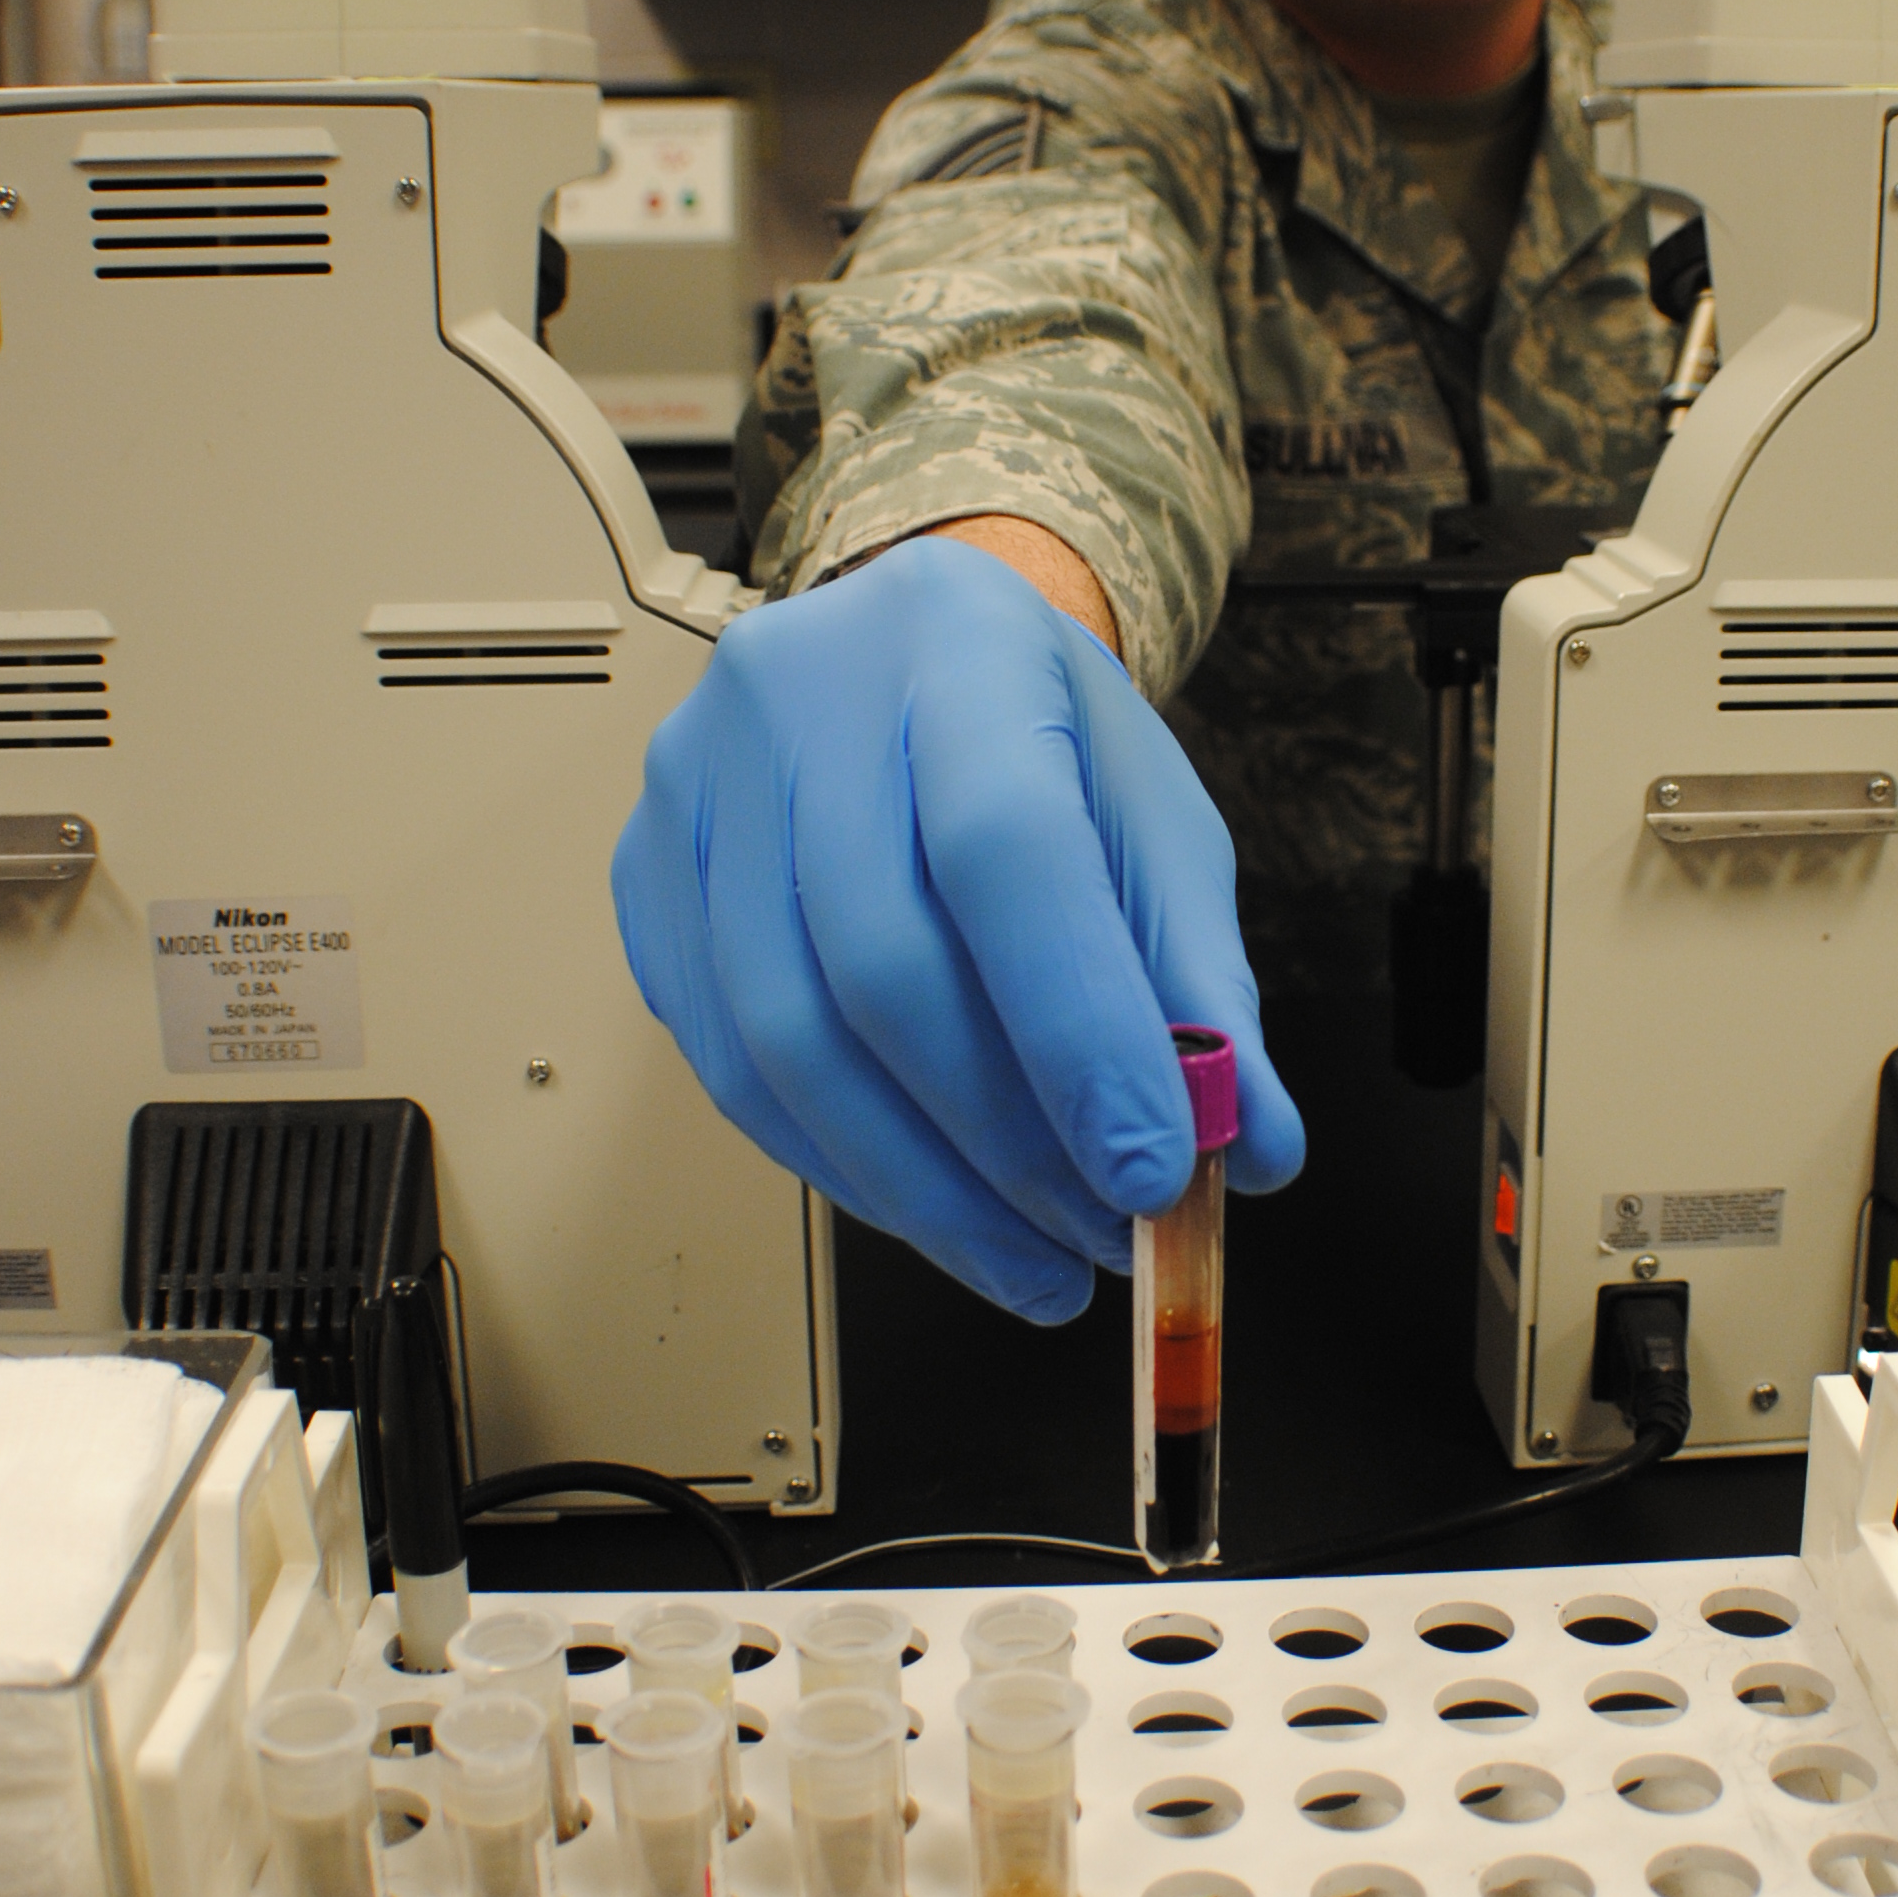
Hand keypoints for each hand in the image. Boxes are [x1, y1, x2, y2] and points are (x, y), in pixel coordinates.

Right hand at [612, 537, 1305, 1321]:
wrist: (913, 667)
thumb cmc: (1042, 741)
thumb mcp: (1153, 827)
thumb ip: (1203, 984)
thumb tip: (1251, 1147)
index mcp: (958, 643)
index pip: (1006, 850)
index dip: (1078, 1032)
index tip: (1150, 1174)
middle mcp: (801, 697)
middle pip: (883, 966)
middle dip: (1006, 1145)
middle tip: (1097, 1239)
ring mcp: (697, 786)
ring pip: (787, 1041)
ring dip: (923, 1189)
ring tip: (1029, 1253)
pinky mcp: (646, 878)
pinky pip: (728, 1068)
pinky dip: (843, 1167)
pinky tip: (930, 1202)